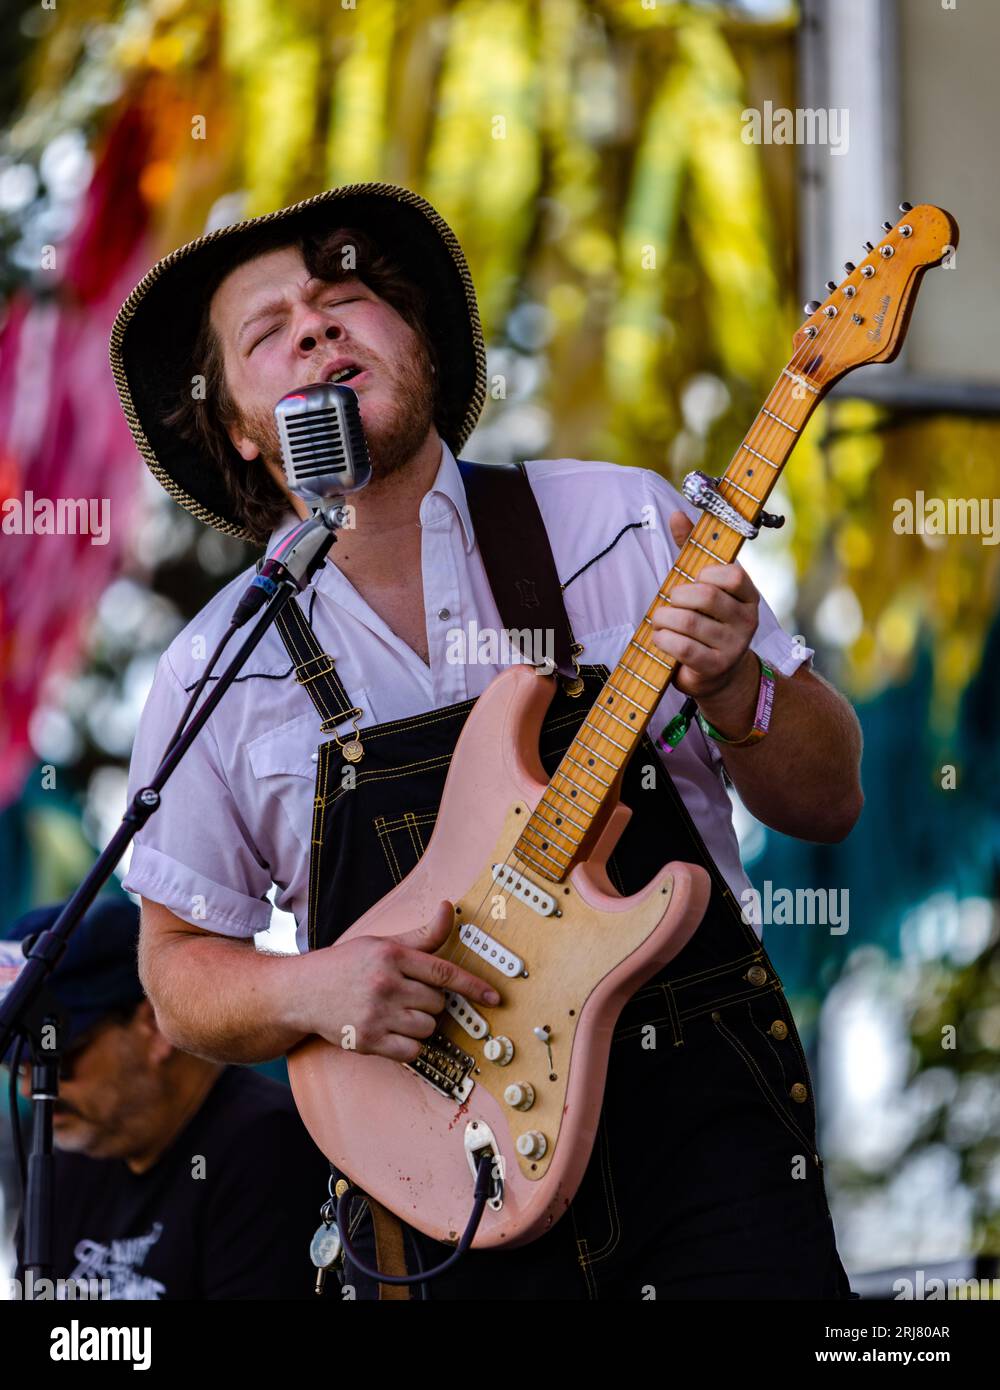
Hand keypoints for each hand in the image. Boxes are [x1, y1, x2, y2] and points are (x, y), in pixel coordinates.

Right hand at [305, 900, 501, 1062]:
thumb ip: (421, 936)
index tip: (494, 997)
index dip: (473, 986)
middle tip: (406, 995)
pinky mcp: (368, 1041)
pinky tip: (392, 1032)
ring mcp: (376, 1015)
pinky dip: (409, 1045)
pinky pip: (412, 1050)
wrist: (301, 992)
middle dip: (430, 1002)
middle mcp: (385, 984)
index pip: (443, 972)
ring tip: (397, 1013)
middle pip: (438, 1003)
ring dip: (421, 1024)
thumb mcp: (382, 943)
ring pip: (428, 1028)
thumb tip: (449, 908)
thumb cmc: (346, 965)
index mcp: (391, 956)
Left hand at [649, 511, 760, 703]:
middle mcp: (746, 621)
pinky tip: (660, 637)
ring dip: (664, 618)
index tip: (694, 579)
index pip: (734, 574)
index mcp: (748, 596)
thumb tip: (677, 515)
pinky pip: (683, 647)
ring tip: (660, 620)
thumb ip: (691, 551)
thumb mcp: (703, 585)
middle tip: (669, 602)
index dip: (707, 573)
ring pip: (690, 622)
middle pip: (705, 597)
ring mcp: (733, 646)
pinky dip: (664, 639)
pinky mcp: (715, 666)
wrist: (717, 673)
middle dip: (677, 596)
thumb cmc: (706, 621)